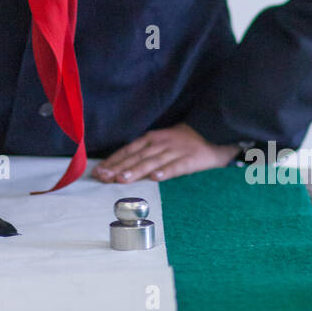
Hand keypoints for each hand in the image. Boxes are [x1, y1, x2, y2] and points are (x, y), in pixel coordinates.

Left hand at [91, 122, 239, 183]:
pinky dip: (166, 171)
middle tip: (103, 177)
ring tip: (122, 179)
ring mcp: (175, 151)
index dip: (113, 161)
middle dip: (118, 167)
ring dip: (136, 170)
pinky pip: (177, 166)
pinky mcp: (191, 159)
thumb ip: (143, 154)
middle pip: (136, 157)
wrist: (213, 131)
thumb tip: (120, 168)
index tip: (98, 171)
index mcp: (151, 139)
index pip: (128, 151)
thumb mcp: (161, 143)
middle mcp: (160, 144)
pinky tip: (155, 178)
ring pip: (152, 161)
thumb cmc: (183, 142)